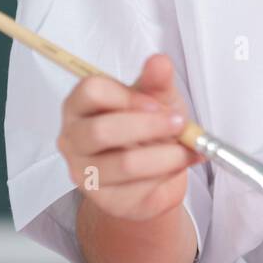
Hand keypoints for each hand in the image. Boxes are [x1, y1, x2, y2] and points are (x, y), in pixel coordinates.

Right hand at [57, 53, 204, 222]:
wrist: (154, 173)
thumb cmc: (148, 129)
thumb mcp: (157, 100)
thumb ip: (156, 81)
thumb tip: (159, 61)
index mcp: (79, 106)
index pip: (90, 91)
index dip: (127, 96)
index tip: (157, 103)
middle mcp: (73, 140)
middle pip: (101, 131)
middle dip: (149, 127)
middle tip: (181, 124)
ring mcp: (84, 173)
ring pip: (124, 164)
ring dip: (166, 156)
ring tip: (189, 150)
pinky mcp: (105, 200)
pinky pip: (138, 189)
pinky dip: (167, 177)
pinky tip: (179, 167)